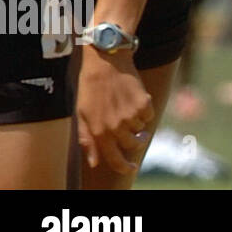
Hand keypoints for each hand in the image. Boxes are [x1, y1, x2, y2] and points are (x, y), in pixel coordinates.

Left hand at [75, 45, 154, 173]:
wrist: (106, 62)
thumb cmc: (90, 89)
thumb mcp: (82, 115)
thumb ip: (88, 141)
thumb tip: (94, 163)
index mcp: (100, 132)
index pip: (115, 159)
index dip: (124, 166)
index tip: (131, 168)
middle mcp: (116, 127)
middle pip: (132, 145)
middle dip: (133, 141)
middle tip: (130, 131)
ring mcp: (131, 116)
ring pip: (141, 130)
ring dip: (137, 124)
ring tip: (127, 108)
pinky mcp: (144, 103)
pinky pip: (149, 116)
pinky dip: (144, 111)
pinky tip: (134, 99)